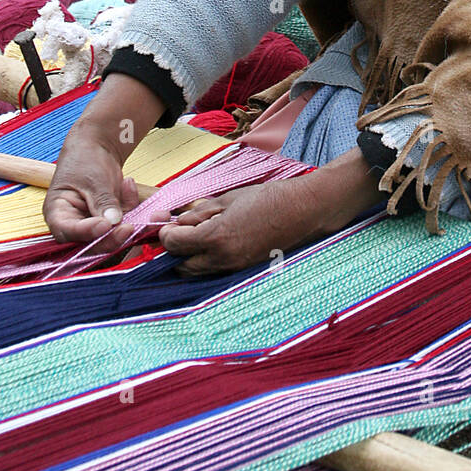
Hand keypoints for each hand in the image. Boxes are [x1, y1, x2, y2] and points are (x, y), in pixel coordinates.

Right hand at [43, 72, 165, 245]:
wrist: (98, 147)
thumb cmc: (86, 159)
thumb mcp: (94, 179)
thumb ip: (102, 202)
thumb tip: (112, 223)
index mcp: (58, 214)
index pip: (67, 232)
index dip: (86, 233)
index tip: (105, 226)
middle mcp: (73, 225)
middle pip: (90, 244)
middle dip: (112, 237)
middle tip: (129, 226)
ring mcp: (93, 226)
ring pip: (111, 237)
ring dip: (126, 217)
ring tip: (127, 185)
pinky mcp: (110, 222)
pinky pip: (124, 224)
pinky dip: (131, 207)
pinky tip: (128, 184)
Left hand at [158, 180, 316, 275]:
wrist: (304, 211)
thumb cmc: (269, 198)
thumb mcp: (230, 198)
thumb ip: (201, 212)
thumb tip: (179, 220)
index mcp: (216, 236)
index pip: (174, 244)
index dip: (165, 233)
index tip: (167, 223)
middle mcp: (223, 258)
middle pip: (180, 266)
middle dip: (174, 251)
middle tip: (178, 233)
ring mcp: (235, 267)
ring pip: (197, 273)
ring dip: (190, 258)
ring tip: (197, 237)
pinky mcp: (244, 270)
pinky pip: (215, 272)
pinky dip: (207, 262)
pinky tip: (215, 244)